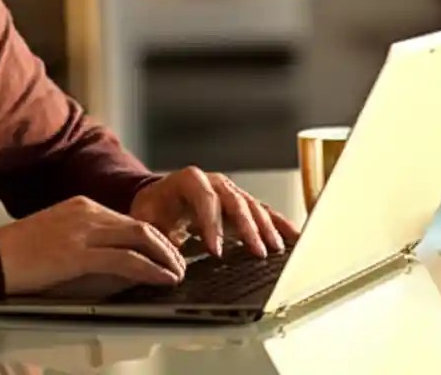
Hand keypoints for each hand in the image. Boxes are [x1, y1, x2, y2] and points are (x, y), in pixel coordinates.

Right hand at [0, 196, 185, 295]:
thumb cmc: (19, 255)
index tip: (168, 253)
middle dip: (168, 247)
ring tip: (178, 274)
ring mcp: (83, 231)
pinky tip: (162, 279)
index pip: (130, 219)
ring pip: (141, 238)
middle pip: (142, 226)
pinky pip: (126, 260)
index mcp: (82, 206)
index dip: (155, 238)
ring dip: (166, 258)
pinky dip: (151, 270)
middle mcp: (87, 212)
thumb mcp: (60, 239)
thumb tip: (119, 262)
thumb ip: (89, 243)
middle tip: (181, 264)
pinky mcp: (78, 254)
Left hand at [130, 167, 299, 257]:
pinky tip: (294, 236)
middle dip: (247, 228)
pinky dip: (278, 224)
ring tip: (276, 250)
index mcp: (189, 180)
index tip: (216, 252)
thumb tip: (168, 260)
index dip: (212, 225)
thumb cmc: (152, 210)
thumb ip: (156, 236)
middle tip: (256, 252)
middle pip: (235, 202)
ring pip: (253, 207)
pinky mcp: (241, 204)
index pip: (206, 200)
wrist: (157, 200)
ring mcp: (230, 191)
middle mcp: (214, 182)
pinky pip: (263, 212)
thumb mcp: (146, 221)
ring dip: (266, 229)